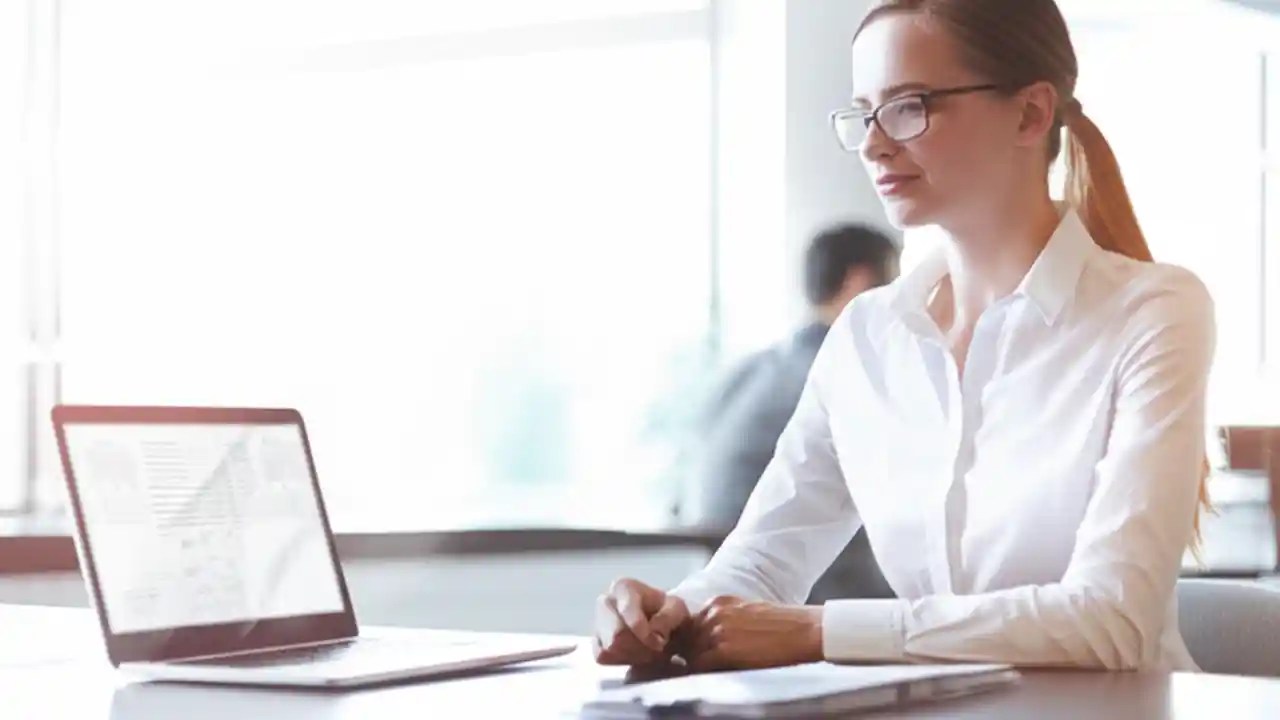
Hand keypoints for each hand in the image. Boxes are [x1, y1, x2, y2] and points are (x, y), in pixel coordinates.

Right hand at [593, 578, 690, 665]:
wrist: (659, 621)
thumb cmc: (667, 611)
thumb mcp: (676, 608)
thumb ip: (667, 618)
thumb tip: (654, 635)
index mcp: (623, 587)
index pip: (628, 613)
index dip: (645, 634)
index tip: (660, 644)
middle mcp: (605, 601)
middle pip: (615, 635)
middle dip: (639, 647)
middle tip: (655, 648)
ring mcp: (597, 622)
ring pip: (609, 648)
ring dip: (632, 655)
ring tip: (646, 650)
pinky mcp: (595, 642)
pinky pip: (603, 657)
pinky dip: (621, 660)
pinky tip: (634, 654)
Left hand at [684, 595, 823, 672]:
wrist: (805, 631)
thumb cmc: (784, 625)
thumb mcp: (748, 613)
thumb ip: (725, 622)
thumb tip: (708, 643)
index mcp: (718, 602)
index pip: (690, 625)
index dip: (692, 642)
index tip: (697, 655)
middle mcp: (713, 612)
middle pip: (686, 639)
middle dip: (691, 654)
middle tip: (700, 669)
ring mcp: (715, 630)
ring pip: (690, 653)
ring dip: (696, 665)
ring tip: (709, 674)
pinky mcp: (722, 650)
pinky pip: (698, 666)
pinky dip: (702, 674)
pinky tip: (715, 678)